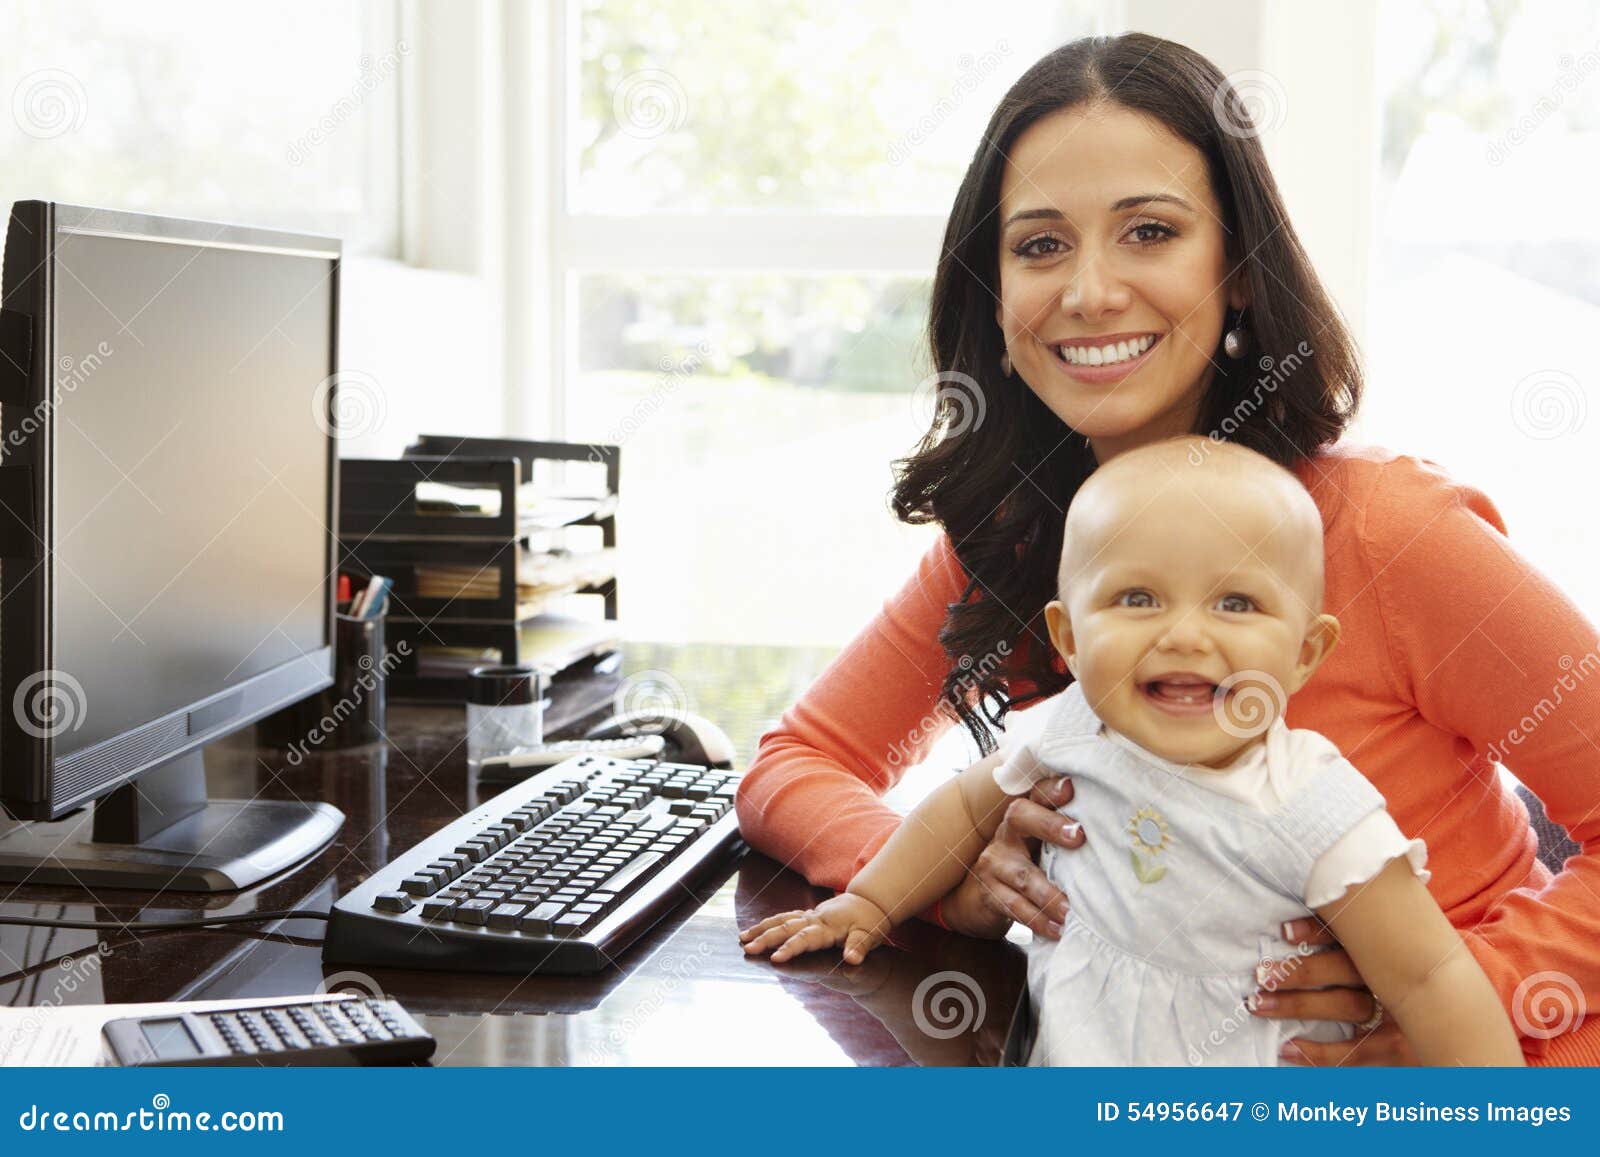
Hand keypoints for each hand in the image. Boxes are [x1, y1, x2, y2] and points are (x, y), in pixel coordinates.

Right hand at [738, 893, 891, 964]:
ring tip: (742, 938)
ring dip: (761, 929)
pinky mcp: (807, 915)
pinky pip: (784, 918)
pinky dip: (769, 923)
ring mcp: (809, 916)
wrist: (869, 901)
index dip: (790, 948)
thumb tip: (852, 959)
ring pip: (781, 920)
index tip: (775, 958)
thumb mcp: (869, 934)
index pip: (805, 939)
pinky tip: (756, 930)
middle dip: (765, 938)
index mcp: (827, 926)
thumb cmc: (869, 921)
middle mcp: (814, 919)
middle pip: (785, 928)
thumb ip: (859, 946)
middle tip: (746, 949)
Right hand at [941, 775, 1084, 940]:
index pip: (1036, 794)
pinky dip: (1038, 920)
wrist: (980, 896)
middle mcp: (1007, 834)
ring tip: (1071, 910)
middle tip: (1078, 836)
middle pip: (1021, 817)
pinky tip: (1057, 929)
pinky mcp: (989, 893)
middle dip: (1050, 825)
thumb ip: (1065, 837)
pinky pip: (1014, 907)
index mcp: (1025, 818)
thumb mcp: (1040, 845)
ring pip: (1022, 874)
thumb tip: (1113, 836)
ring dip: (1049, 894)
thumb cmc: (1026, 865)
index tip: (1070, 788)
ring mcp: (995, 863)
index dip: (1051, 789)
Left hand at [1249, 917, 1418, 1065]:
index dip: (1318, 930)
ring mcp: (1403, 1013)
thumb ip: (1358, 934)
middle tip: (1261, 974)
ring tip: (1260, 1005)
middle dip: (1301, 971)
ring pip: (1348, 1005)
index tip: (1284, 931)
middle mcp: (1400, 976)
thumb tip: (1302, 918)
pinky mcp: (1400, 1046)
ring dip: (1299, 1005)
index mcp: (1394, 945)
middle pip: (1347, 968)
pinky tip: (1287, 1048)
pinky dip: (1318, 1053)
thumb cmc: (1410, 974)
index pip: (1354, 933)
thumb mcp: (1394, 948)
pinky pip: (1355, 1053)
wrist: (1453, 1019)